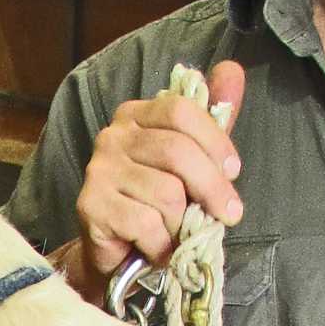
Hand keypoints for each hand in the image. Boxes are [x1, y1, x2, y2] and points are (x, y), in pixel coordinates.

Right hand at [75, 58, 247, 285]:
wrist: (117, 256)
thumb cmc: (158, 205)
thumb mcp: (193, 161)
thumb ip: (213, 119)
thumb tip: (233, 69)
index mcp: (137, 115)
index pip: (181, 110)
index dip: (215, 142)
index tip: (234, 171)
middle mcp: (113, 136)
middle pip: (177, 152)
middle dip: (212, 188)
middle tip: (228, 215)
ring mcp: (99, 170)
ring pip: (166, 193)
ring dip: (180, 223)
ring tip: (174, 233)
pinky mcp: (90, 205)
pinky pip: (146, 222)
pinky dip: (160, 244)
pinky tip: (155, 247)